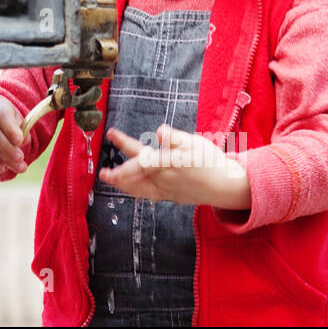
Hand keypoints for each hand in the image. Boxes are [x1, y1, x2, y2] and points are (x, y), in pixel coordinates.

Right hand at [0, 98, 27, 175]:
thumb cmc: (3, 124)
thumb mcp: (14, 122)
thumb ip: (21, 130)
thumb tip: (25, 140)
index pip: (2, 115)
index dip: (10, 128)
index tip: (20, 141)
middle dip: (8, 146)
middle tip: (20, 158)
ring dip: (4, 158)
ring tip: (18, 167)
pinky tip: (1, 168)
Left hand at [97, 125, 250, 208]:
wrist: (225, 185)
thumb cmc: (210, 161)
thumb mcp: (195, 143)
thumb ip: (175, 138)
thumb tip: (158, 132)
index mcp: (169, 163)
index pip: (142, 155)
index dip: (125, 145)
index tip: (112, 135)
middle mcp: (164, 178)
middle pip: (136, 175)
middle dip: (117, 174)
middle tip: (102, 172)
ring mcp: (166, 190)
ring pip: (139, 189)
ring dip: (122, 184)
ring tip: (108, 178)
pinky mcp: (170, 196)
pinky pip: (148, 195)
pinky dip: (136, 192)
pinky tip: (128, 189)